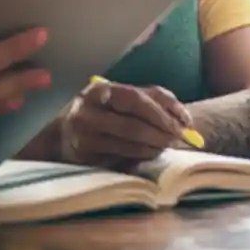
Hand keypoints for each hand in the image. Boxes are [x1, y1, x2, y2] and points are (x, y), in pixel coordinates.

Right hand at [59, 80, 192, 168]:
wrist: (63, 135)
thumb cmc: (104, 112)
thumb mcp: (123, 98)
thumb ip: (154, 100)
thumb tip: (186, 119)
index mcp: (99, 90)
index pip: (135, 98)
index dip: (163, 111)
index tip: (184, 123)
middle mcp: (87, 112)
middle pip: (132, 124)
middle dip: (161, 133)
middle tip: (180, 139)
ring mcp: (84, 137)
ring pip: (128, 144)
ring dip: (154, 147)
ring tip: (168, 146)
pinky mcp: (86, 158)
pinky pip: (121, 159)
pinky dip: (141, 157)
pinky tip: (151, 154)